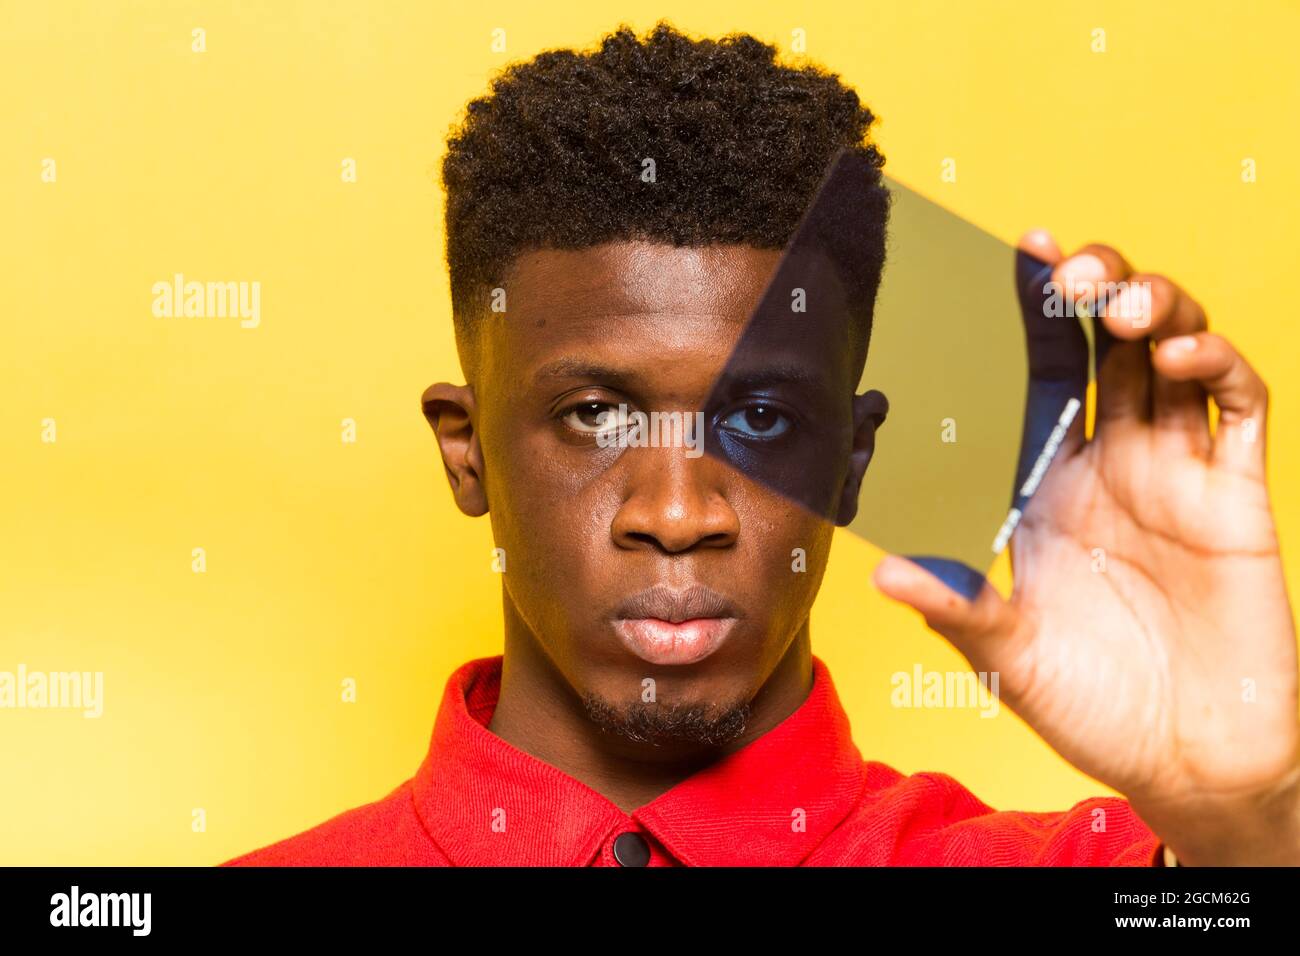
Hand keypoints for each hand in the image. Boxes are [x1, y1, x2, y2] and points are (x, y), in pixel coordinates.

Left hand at [873, 231, 1299, 864]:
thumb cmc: (1089, 704)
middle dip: (1096, 289)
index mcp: (1050, 484)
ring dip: (1157, 312)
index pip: (1042, 372)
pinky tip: (1181, 358)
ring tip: (1121, 304)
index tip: (1014, 254)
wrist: (1183, 762)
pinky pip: (1237, 412)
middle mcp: (1113, 464)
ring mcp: (1177, 475)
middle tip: (1070, 271)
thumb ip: (956, 607)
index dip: (1034, 312)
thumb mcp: (1004, 655)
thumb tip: (879, 571)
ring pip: (1176, 358)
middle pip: (1109, 345)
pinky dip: (1217, 369)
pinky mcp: (1235, 499)